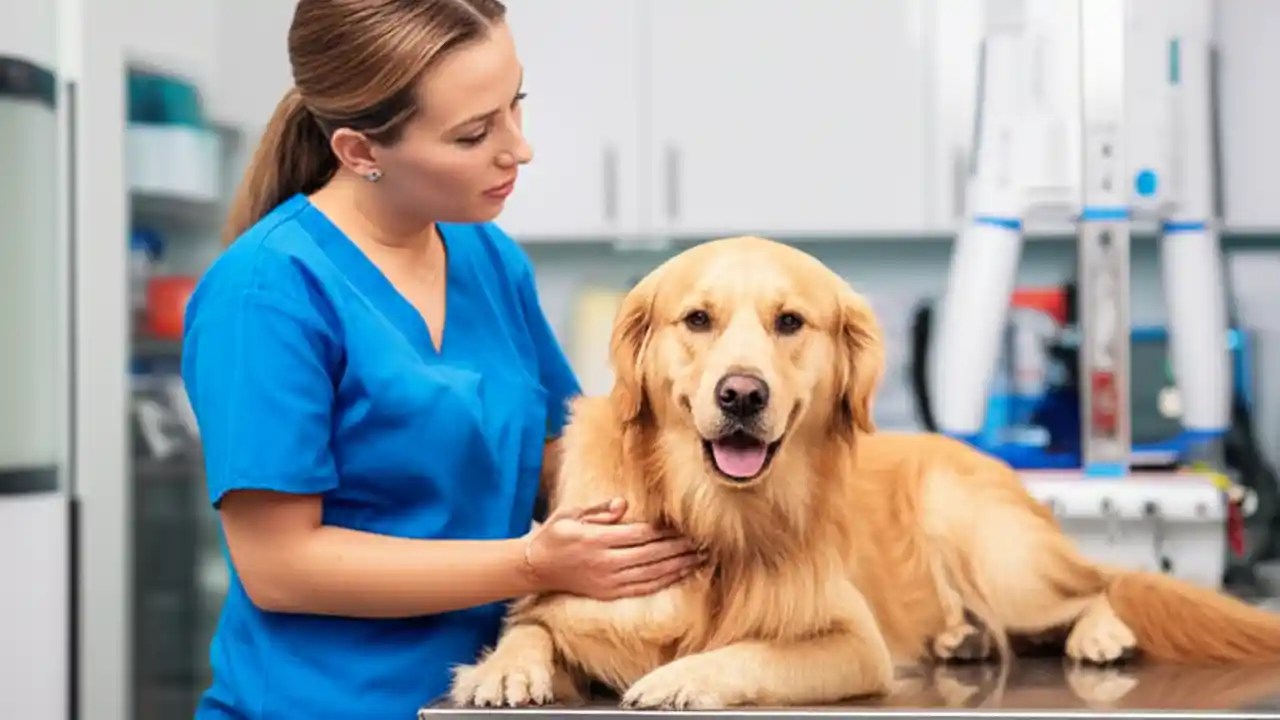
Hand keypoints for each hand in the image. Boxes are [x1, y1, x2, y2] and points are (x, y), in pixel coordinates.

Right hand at [523, 498, 703, 599]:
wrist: (537, 568)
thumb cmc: (554, 535)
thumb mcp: (570, 514)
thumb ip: (598, 511)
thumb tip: (622, 505)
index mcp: (597, 541)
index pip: (640, 535)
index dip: (665, 532)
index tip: (685, 527)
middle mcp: (605, 563)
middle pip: (651, 555)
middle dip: (679, 549)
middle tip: (703, 542)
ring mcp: (609, 581)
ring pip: (651, 574)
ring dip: (678, 566)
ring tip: (700, 558)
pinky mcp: (610, 593)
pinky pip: (643, 588)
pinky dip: (664, 581)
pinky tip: (680, 574)